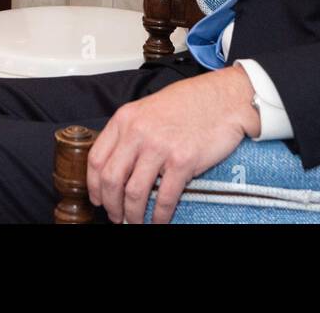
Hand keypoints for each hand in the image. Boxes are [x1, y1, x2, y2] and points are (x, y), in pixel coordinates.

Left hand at [88, 67, 260, 224]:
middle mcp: (138, 132)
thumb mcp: (149, 108)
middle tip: (117, 216)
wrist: (224, 98)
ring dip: (133, 214)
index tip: (98, 198)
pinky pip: (164, 198)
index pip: (97, 158)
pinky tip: (159, 220)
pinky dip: (160, 215)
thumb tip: (120, 163)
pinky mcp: (182, 161)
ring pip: (134, 193)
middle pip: (111, 179)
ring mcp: (159, 147)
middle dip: (111, 205)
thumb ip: (132, 131)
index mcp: (126, 119)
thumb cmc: (190, 102)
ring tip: (136, 221)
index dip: (94, 185)